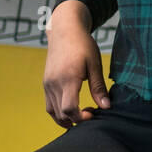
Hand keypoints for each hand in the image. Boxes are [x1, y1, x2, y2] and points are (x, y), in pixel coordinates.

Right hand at [42, 5, 108, 128]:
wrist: (64, 31)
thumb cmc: (83, 45)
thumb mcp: (95, 64)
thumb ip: (99, 88)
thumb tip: (106, 107)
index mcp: (68, 79)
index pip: (69, 108)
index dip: (81, 117)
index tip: (94, 113)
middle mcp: (54, 84)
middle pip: (61, 114)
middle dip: (76, 120)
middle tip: (92, 113)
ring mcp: (47, 84)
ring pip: (53, 112)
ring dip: (66, 119)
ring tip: (82, 115)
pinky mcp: (46, 83)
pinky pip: (49, 105)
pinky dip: (58, 112)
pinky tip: (71, 111)